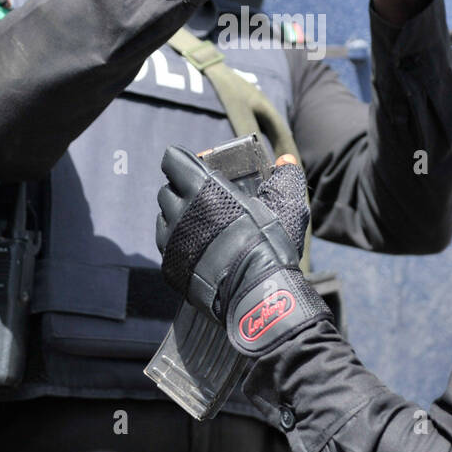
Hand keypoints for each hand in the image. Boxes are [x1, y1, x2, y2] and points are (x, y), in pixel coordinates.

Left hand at [155, 146, 328, 354]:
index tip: (194, 167)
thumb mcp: (283, 206)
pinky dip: (179, 244)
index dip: (182, 162)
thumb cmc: (267, 244)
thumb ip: (283, 178)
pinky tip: (199, 250)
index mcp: (201, 187)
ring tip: (202, 227)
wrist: (252, 291)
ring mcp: (171, 239)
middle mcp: (179, 210)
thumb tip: (286, 159)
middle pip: (167, 190)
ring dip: (178, 218)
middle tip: (203, 199)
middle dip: (181, 191)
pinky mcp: (169, 264)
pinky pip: (167, 246)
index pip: (172, 161)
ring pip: (164, 219)